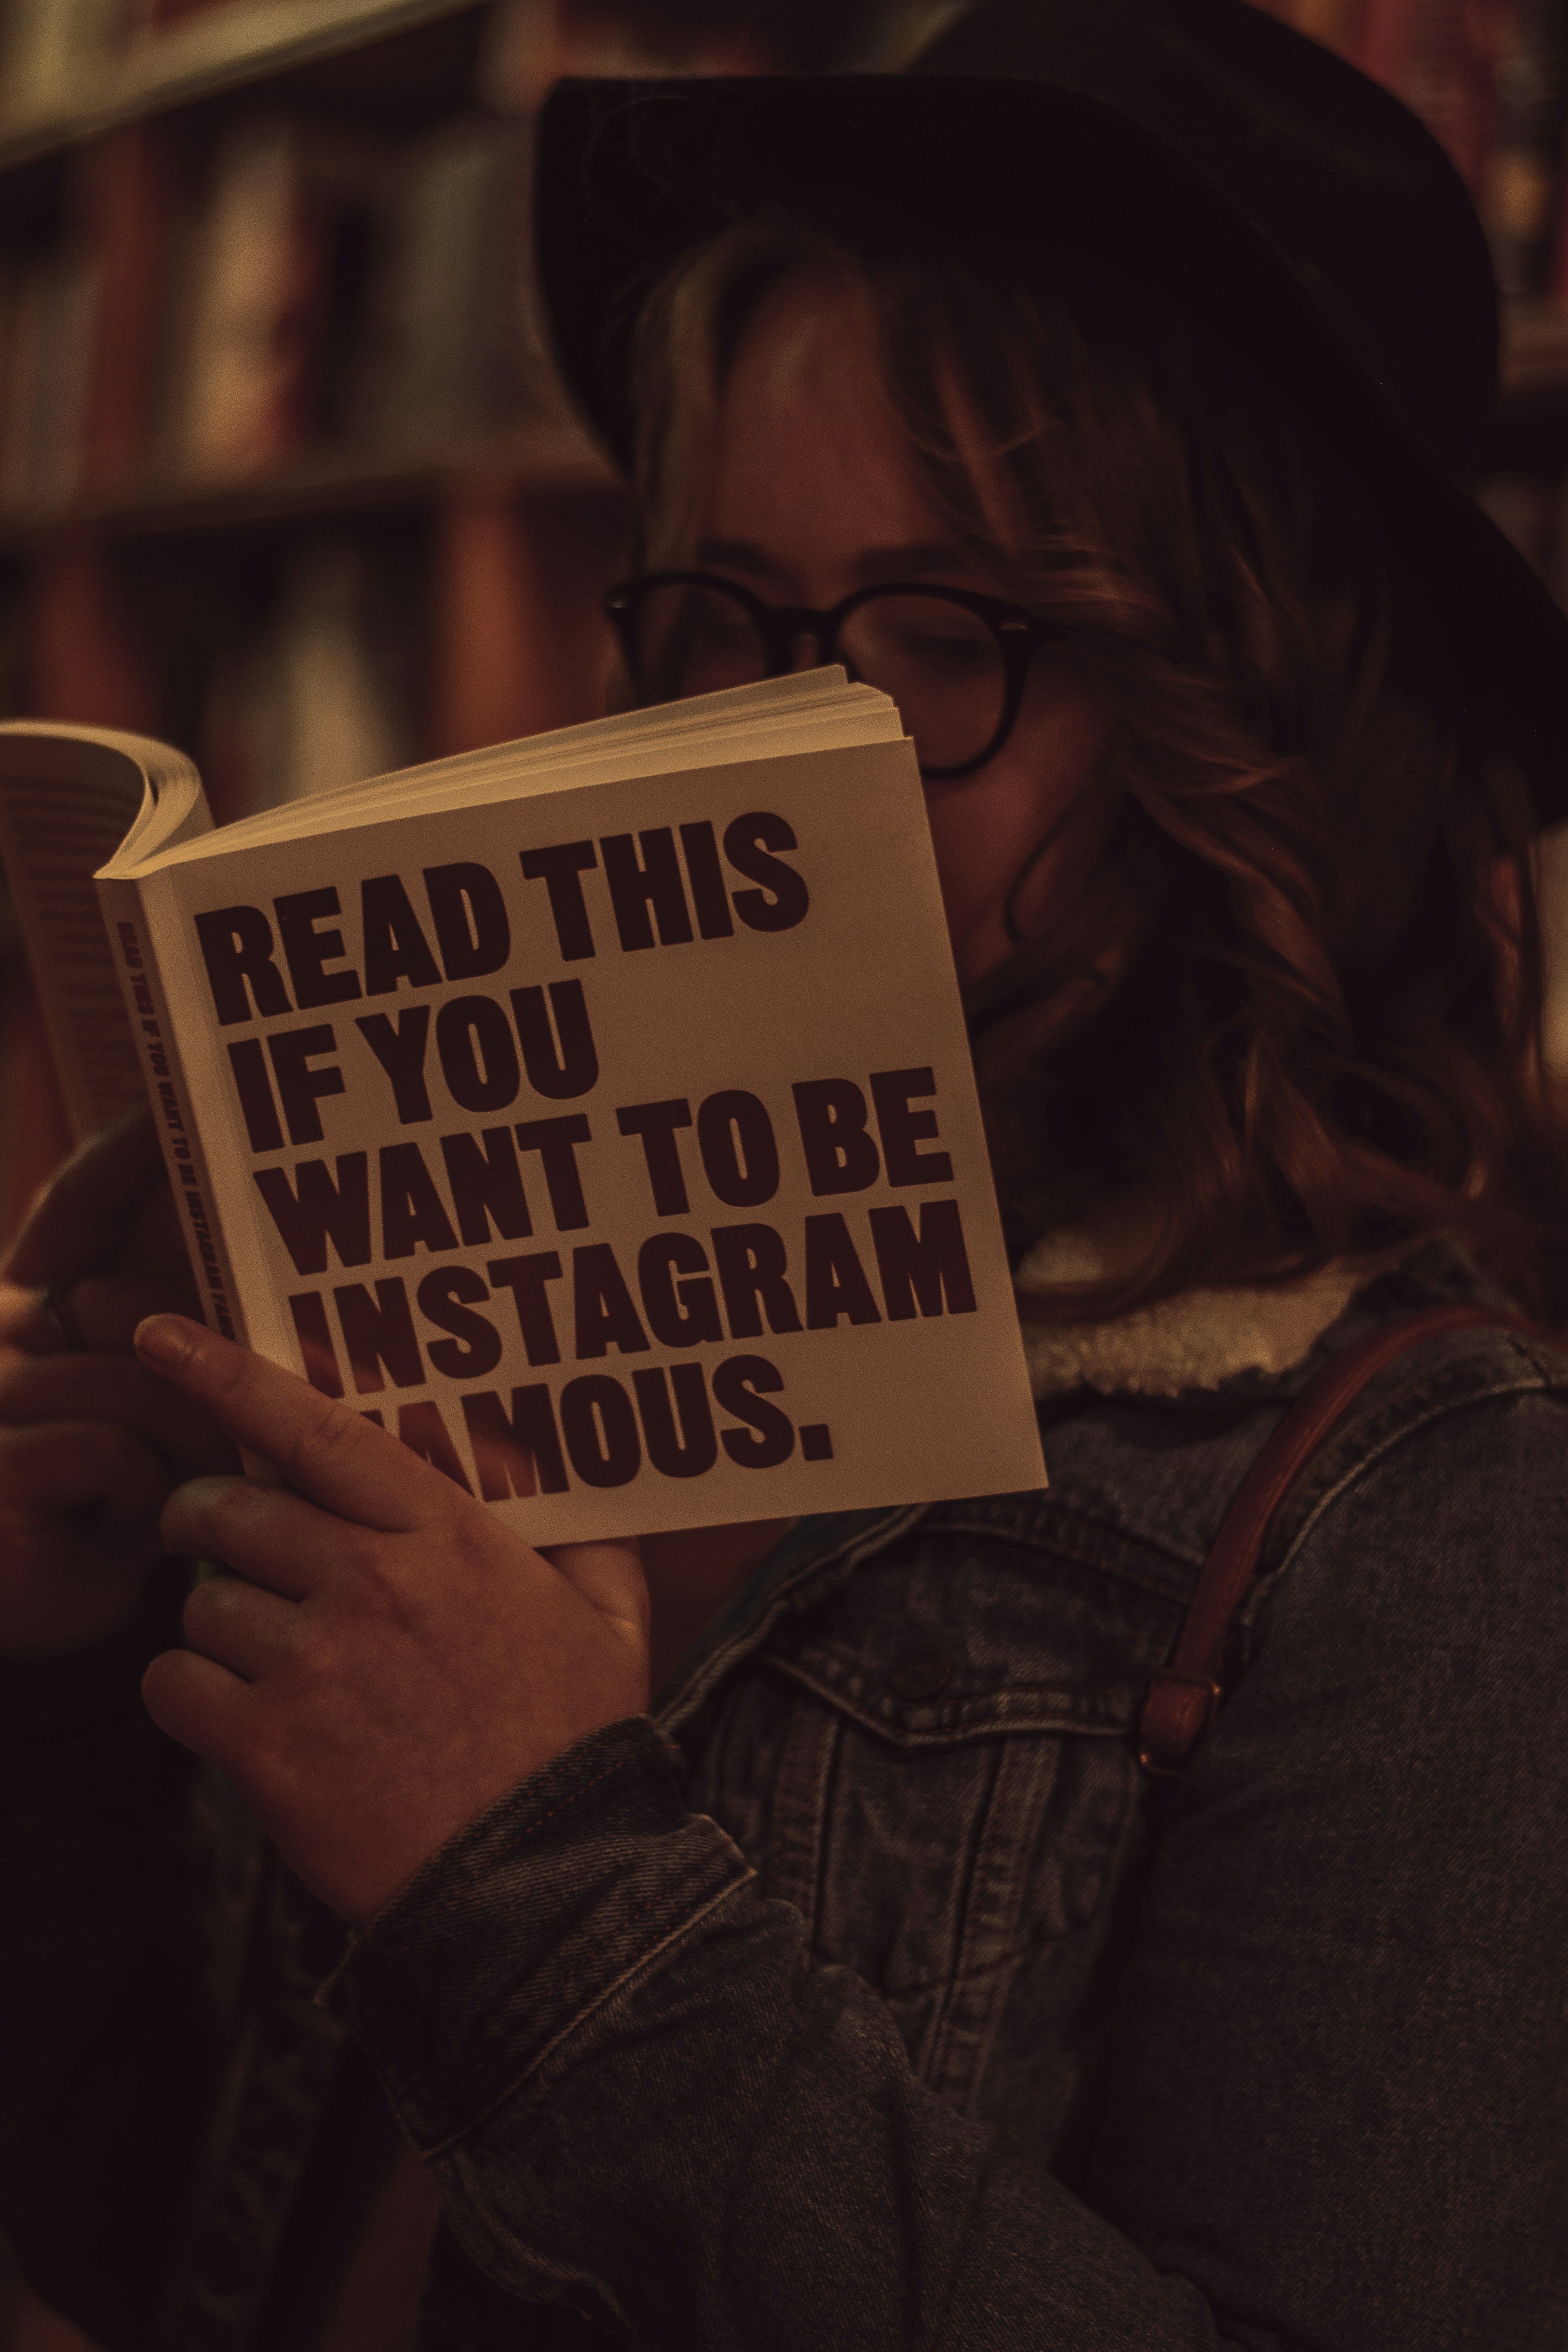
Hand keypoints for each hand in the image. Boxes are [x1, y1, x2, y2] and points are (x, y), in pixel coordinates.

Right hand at [0, 1112, 235, 1656]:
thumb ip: (187, 1350)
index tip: (165, 1111)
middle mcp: (11, 1331)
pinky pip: (114, 1449)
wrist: (26, 1600)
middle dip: (212, 1363)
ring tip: (205, 1480)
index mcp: (42, 1302)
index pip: (79, 1203)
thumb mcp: (151, 1415)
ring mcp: (2, 1394)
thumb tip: (281, 1300)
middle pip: (141, 1308)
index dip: (120, 1156)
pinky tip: (135, 1516)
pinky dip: (147, 1488)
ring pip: (141, 1383)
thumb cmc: (107, 1502)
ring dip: (194, 1439)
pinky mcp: (3, 1461)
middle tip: (256, 1411)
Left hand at [136, 1313, 649, 1923]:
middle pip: (231, 1509)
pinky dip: (185, 1693)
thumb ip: (586, 1535)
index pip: (315, 1430)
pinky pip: (174, 1686)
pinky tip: (229, 1712)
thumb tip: (557, 1479)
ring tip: (258, 1653)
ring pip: (198, 1602)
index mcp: (447, 1538)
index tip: (163, 1336)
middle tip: (211, 1534)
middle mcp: (371, 1584)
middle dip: (203, 1514)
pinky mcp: (267, 1748)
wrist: (542, 1885)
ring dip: (213, 1620)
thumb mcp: (612, 1619)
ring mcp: (313, 1665)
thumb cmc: (575, 1745)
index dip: (229, 1374)